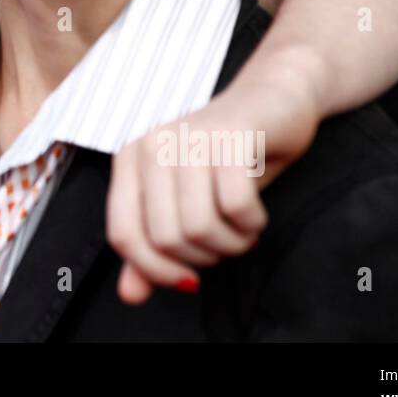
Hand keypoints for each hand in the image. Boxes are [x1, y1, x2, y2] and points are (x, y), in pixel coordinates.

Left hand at [105, 78, 318, 302]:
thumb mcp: (186, 205)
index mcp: (130, 161)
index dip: (156, 271)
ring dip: (232, 243)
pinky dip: (252, 223)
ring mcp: (190, 137)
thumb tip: (130, 295)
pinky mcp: (230, 136)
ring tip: (243, 229)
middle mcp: (153, 145)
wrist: (274, 101)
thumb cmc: (227, 160)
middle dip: (205, 256)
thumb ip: (154, 248)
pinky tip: (256, 213)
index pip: (123, 236)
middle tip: (226, 241)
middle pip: (166, 238)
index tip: (189, 279)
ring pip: (199, 227)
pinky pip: (237, 207)